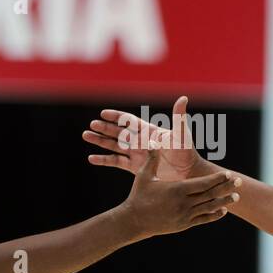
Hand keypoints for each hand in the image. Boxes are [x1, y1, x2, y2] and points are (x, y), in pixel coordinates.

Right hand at [84, 95, 208, 180]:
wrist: (186, 175)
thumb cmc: (186, 152)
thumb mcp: (182, 134)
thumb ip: (179, 117)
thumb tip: (183, 98)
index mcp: (148, 131)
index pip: (129, 121)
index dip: (117, 117)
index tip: (104, 113)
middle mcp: (140, 141)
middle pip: (118, 132)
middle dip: (105, 128)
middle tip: (91, 125)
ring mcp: (137, 155)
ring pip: (114, 146)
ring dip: (100, 141)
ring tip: (86, 136)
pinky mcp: (135, 168)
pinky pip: (116, 162)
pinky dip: (104, 160)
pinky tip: (91, 158)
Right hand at [118, 147, 239, 236]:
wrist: (134, 221)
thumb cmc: (139, 195)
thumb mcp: (144, 175)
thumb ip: (152, 158)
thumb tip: (152, 141)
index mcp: (177, 190)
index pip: (203, 184)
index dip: (217, 179)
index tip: (228, 174)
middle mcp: (183, 204)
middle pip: (210, 194)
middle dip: (226, 187)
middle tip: (240, 182)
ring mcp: (185, 216)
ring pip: (209, 207)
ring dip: (224, 201)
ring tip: (236, 196)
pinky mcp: (184, 224)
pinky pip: (203, 219)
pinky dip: (214, 215)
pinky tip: (223, 211)